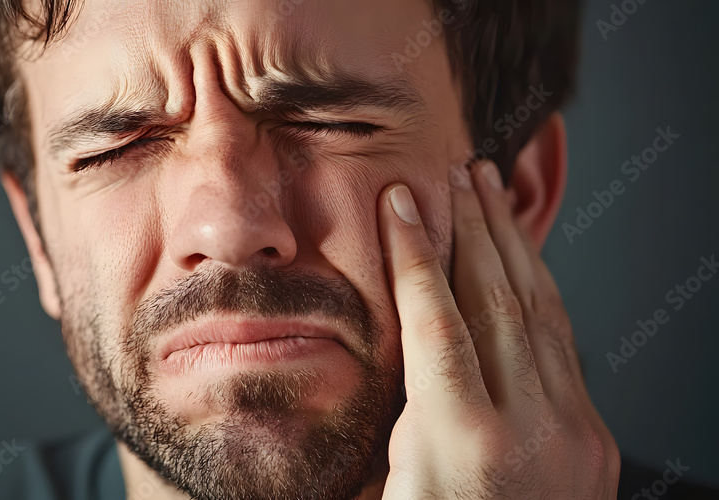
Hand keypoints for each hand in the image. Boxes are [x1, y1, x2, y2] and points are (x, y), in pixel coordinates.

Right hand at [377, 161, 619, 498]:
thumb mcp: (382, 491)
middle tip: (456, 172)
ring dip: (512, 247)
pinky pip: (565, 347)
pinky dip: (541, 295)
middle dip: (473, 228)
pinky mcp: (596, 441)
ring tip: (493, 194)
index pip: (436, 323)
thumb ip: (386, 420)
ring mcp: (574, 433)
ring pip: (540, 315)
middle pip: (497, 302)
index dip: (414, 255)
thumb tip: (358, 353)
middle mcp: (529, 429)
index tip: (401, 202)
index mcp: (462, 446)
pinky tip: (525, 264)